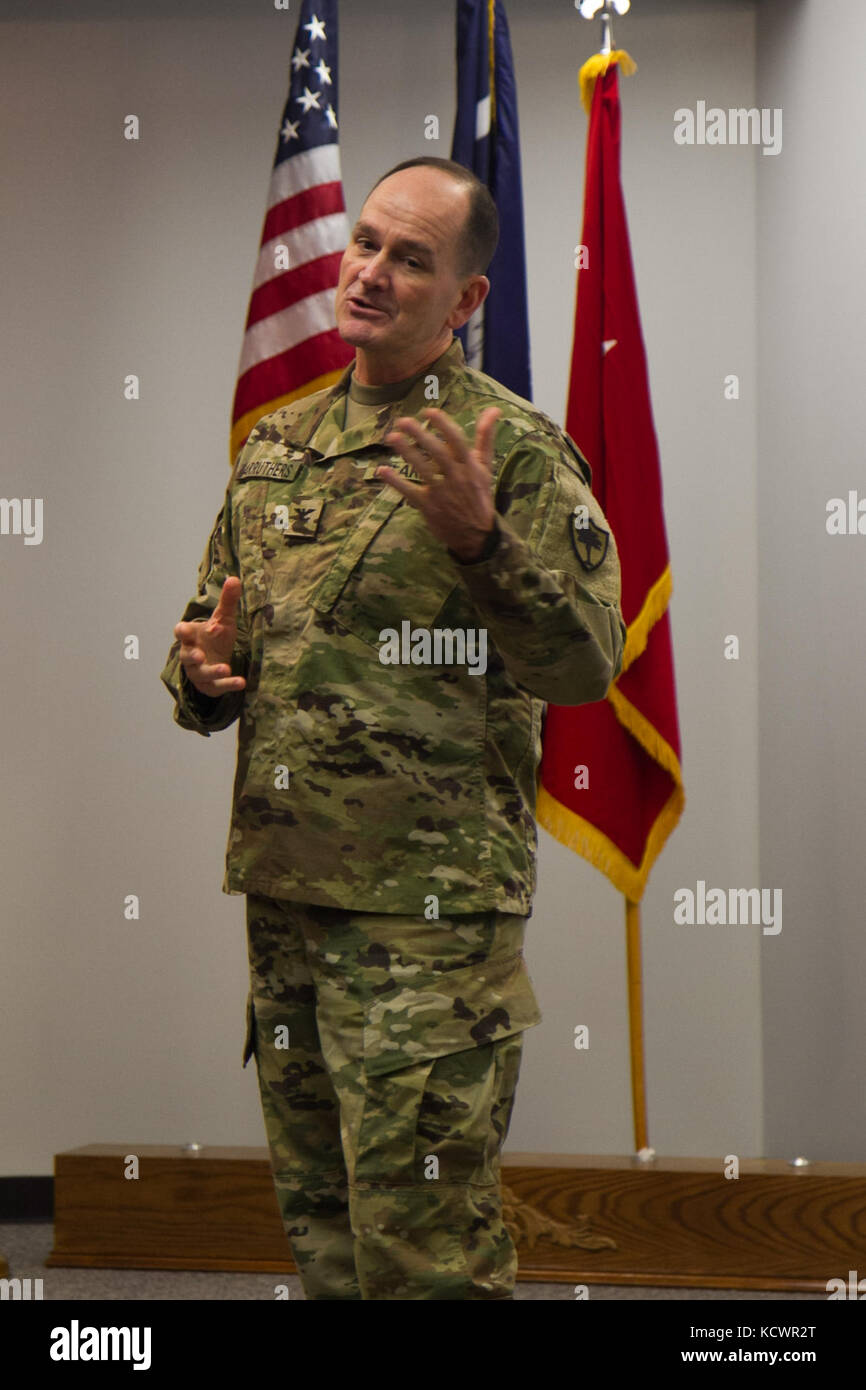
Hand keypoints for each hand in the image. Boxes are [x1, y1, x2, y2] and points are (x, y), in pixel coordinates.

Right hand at [174, 577, 246, 697]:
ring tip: (225, 669)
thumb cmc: (216, 637)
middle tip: (199, 655)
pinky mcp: (210, 685)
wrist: (217, 661)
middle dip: (192, 656)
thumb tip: (235, 578)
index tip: (183, 630)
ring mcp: (199, 672)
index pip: (182, 633)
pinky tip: (242, 682)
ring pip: (202, 673)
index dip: (182, 632)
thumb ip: (227, 601)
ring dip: (213, 671)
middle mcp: (191, 655)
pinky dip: (229, 684)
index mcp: (191, 637)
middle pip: (187, 656)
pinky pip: (218, 686)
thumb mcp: (223, 619)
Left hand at [379, 406, 500, 560]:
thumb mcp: (485, 466)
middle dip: (421, 436)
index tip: (429, 412)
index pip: (457, 441)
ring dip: (407, 453)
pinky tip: (382, 470)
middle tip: (403, 420)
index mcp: (470, 466)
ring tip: (392, 437)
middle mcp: (456, 477)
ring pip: (422, 469)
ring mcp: (441, 493)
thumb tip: (493, 409)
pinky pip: (409, 492)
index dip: (443, 426)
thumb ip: (486, 437)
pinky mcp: (428, 507)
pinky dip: (395, 482)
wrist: (477, 534)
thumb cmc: (479, 495)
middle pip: (437, 453)